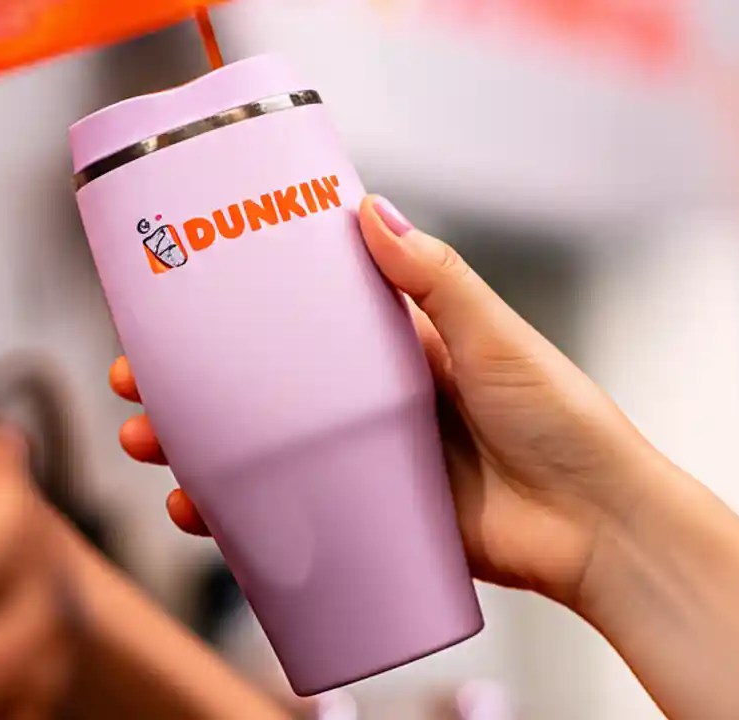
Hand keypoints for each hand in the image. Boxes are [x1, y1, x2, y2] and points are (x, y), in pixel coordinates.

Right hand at [110, 194, 671, 608]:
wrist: (600, 527)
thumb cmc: (563, 420)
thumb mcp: (495, 334)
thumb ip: (434, 277)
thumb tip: (369, 208)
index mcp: (399, 347)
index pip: (302, 320)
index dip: (239, 312)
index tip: (180, 301)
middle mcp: (373, 402)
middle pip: (264, 389)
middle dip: (194, 387)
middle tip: (139, 383)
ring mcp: (367, 463)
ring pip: (264, 453)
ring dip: (199, 451)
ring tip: (152, 446)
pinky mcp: (372, 519)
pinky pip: (294, 514)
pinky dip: (241, 516)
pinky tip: (200, 516)